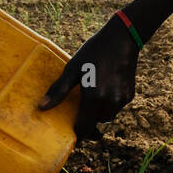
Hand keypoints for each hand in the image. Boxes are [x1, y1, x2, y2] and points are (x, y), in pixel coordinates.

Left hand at [38, 17, 139, 142]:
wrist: (122, 39)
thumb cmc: (93, 51)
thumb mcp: (73, 68)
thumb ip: (59, 90)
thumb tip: (42, 107)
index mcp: (94, 96)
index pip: (85, 127)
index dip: (78, 134)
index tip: (72, 134)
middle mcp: (110, 101)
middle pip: (97, 123)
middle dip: (89, 121)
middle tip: (80, 113)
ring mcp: (122, 99)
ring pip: (108, 116)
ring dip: (100, 112)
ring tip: (92, 97)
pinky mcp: (130, 94)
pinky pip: (117, 106)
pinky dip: (110, 103)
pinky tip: (105, 88)